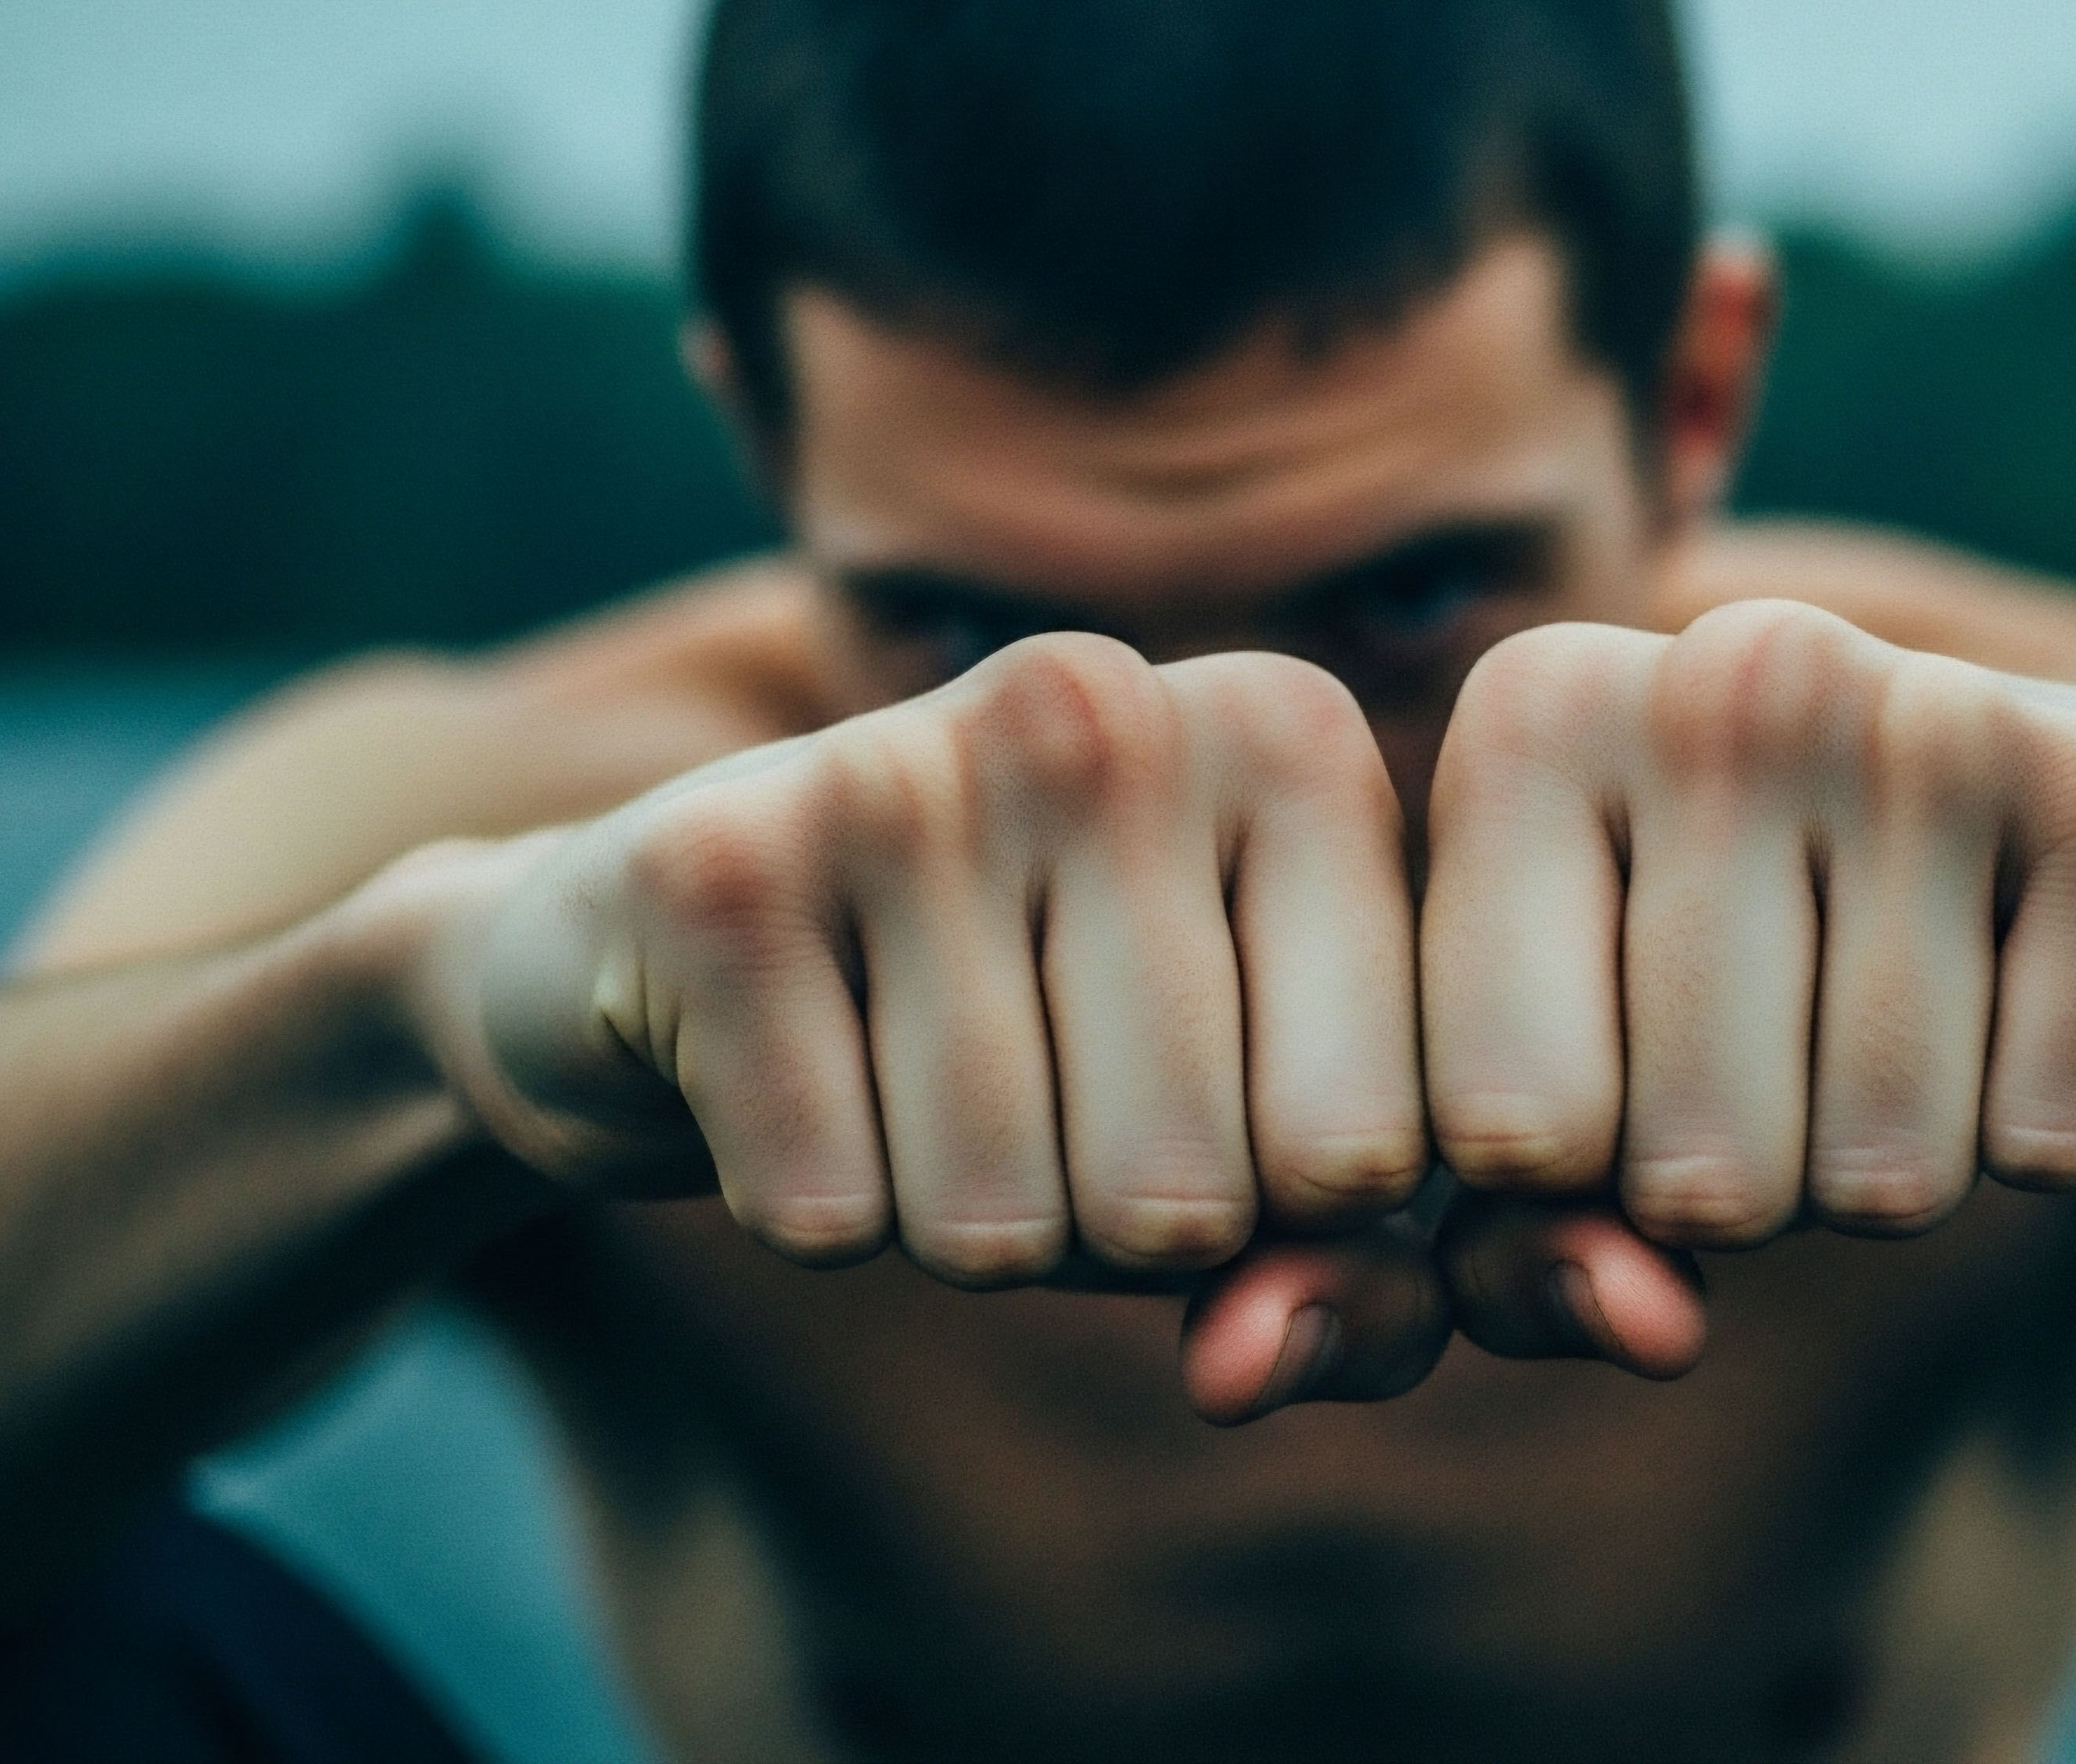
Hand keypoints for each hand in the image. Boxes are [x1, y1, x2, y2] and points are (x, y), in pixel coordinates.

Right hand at [400, 634, 1449, 1416]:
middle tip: (1039, 1103)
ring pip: (1000, 1218)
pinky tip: (801, 1075)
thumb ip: (1364, 1287)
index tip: (1212, 1106)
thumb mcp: (1256, 1152)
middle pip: (1187, 1197)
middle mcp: (1108, 706)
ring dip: (958, 1223)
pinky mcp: (715, 868)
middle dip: (1111, 1233)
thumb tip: (1248, 1370)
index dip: (1282, 1220)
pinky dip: (814, 1205)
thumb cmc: (1060, 1055)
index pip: (1373, 1152)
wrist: (702, 953)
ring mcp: (900, 767)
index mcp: (1293, 740)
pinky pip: (827, 1209)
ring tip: (917, 1084)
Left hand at [1421, 599, 2075, 1273]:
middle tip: (1806, 1051)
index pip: (1498, 1128)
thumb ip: (1512, 1254)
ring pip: (1877, 1171)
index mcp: (1535, 718)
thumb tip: (1646, 1331)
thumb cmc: (1772, 1001)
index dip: (1577, 1191)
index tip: (1634, 1074)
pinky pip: (2049, 1141)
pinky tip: (2046, 1003)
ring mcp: (1933, 713)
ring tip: (1926, 1024)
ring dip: (1901, 1165)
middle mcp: (1725, 670)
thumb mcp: (1591, 1113)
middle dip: (1754, 1191)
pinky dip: (2052, 1133)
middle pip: (1693, 1173)